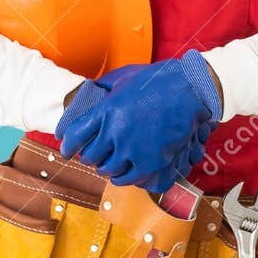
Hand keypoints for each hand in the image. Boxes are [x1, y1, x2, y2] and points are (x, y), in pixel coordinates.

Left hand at [55, 50, 221, 188]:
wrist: (190, 89)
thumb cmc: (158, 80)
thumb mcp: (123, 78)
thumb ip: (103, 88)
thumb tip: (89, 95)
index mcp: (106, 110)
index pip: (75, 136)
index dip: (68, 145)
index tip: (67, 150)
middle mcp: (116, 131)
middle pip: (91, 156)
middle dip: (90, 156)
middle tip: (94, 154)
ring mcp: (133, 148)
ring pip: (108, 170)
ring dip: (106, 168)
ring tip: (110, 163)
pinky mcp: (150, 161)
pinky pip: (128, 179)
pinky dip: (122, 178)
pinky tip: (123, 173)